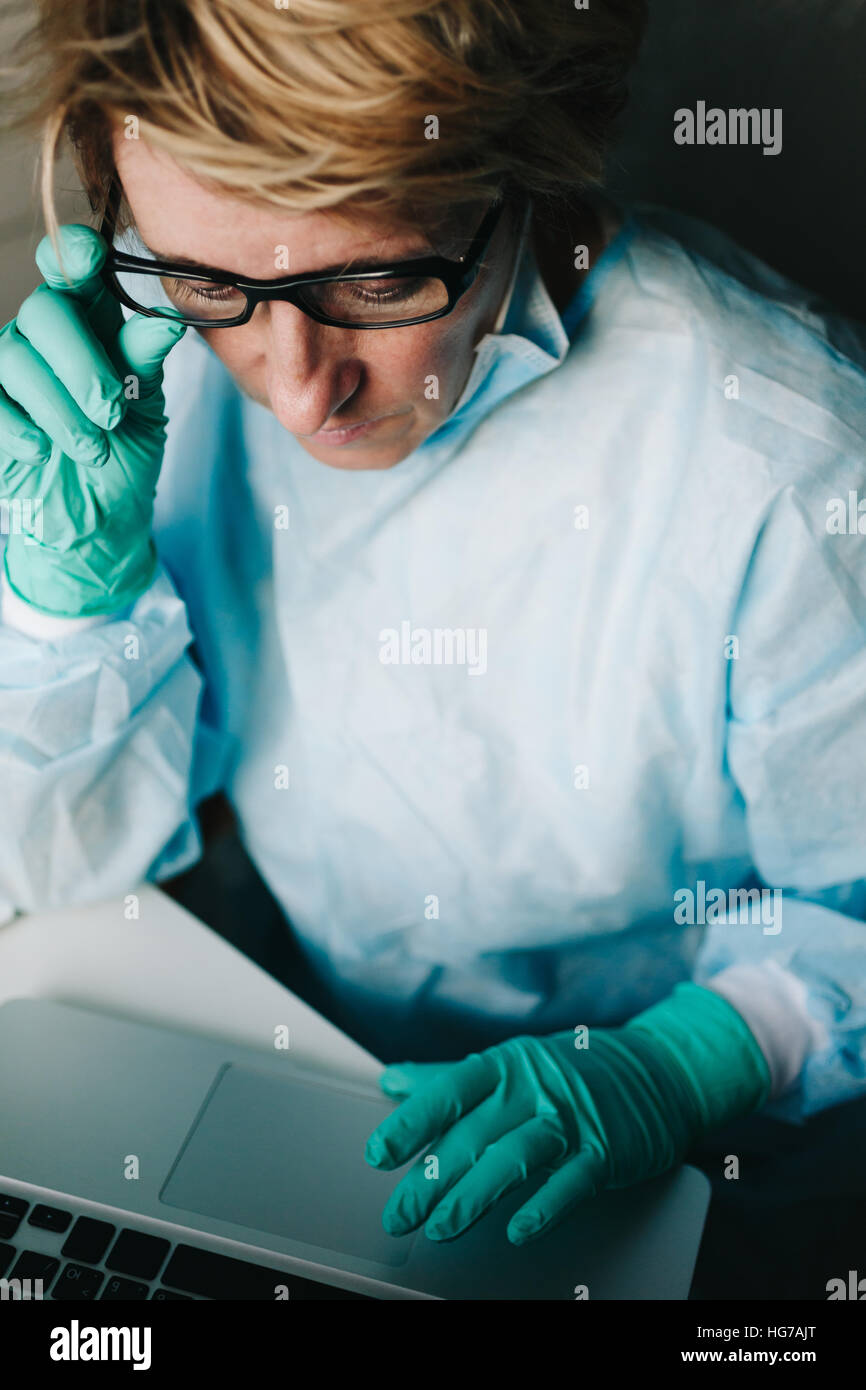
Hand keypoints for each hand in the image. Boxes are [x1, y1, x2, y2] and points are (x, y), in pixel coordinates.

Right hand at [0, 224, 185, 617]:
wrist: (99, 518)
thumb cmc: (125, 454)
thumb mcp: (146, 406)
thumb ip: (146, 359)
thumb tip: (168, 318)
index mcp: (91, 322)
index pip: (72, 269)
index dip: (75, 253)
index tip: (89, 257)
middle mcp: (45, 336)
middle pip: (44, 311)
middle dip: (81, 363)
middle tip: (111, 413)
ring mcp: (10, 368)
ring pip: (15, 357)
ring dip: (61, 410)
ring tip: (93, 451)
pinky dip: (19, 428)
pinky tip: (44, 452)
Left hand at [364, 982, 769, 1245]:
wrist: (658, 1070)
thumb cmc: (570, 1070)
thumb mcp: (510, 1064)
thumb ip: (448, 1077)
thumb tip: (391, 1079)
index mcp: (505, 1064)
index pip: (450, 1090)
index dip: (413, 1121)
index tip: (380, 1154)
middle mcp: (533, 1087)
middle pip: (474, 1134)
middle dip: (431, 1177)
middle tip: (399, 1215)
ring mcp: (570, 1118)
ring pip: (515, 1156)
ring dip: (475, 1194)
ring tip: (442, 1227)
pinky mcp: (605, 1150)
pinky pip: (571, 1180)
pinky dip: (545, 1206)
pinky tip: (519, 1231)